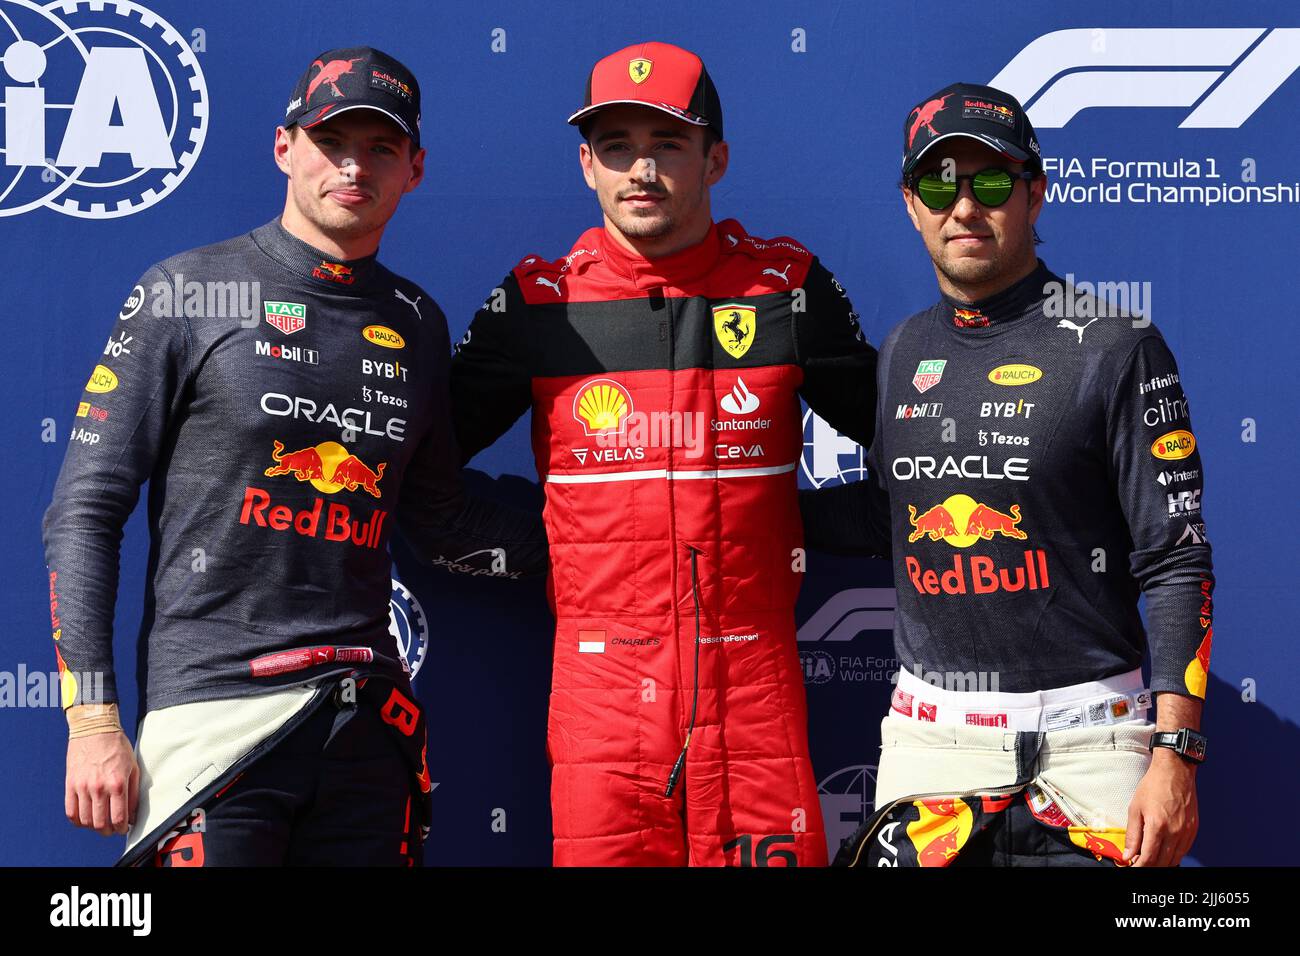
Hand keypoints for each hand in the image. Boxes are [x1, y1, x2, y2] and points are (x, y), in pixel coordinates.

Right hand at [66, 731, 138, 835]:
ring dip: (93, 827)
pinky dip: (77, 821)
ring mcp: (82, 787)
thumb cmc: (117, 746)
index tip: (123, 829)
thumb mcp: (133, 767)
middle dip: (108, 831)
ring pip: (85, 820)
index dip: (121, 829)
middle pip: (100, 823)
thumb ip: (133, 793)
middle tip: (112, 830)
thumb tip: (132, 816)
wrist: (95, 729)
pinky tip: (84, 820)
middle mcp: (98, 788)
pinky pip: (70, 811)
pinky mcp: (70, 785)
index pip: (118, 818)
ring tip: (100, 825)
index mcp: (117, 783)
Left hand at [1124, 749, 1197, 865]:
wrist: (1175, 772)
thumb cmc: (1153, 787)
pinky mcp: (1194, 830)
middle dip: (1150, 867)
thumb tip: (1128, 855)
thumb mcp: (1135, 808)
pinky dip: (1173, 855)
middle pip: (1163, 862)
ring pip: (1175, 859)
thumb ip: (1132, 835)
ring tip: (1150, 859)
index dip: (1139, 867)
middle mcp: (1175, 832)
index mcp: (1158, 826)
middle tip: (1139, 865)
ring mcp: (1187, 832)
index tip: (1132, 868)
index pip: (1149, 858)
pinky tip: (1164, 852)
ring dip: (1162, 863)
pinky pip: (1184, 850)